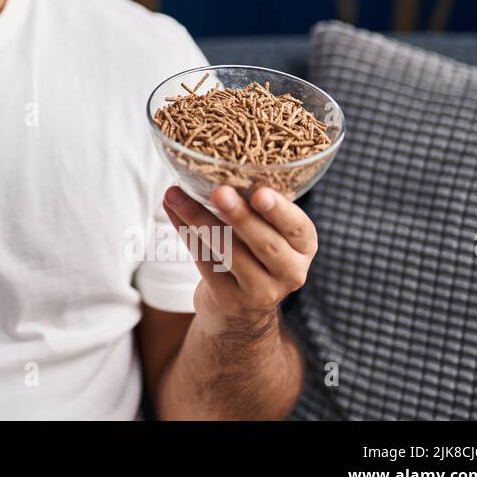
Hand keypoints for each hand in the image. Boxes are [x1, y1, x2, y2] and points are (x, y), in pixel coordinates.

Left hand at [162, 184, 316, 329]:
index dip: (280, 210)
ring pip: (230, 252)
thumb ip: (251, 206)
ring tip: (176, 196)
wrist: (239, 310)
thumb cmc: (252, 255)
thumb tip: (208, 166)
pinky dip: (187, 233)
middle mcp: (291, 272)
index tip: (260, 193)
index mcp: (303, 246)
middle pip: (265, 242)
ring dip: (199, 219)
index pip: (298, 227)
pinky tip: (172, 210)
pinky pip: (206, 262)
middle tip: (219, 192)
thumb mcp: (266, 232)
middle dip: (240, 215)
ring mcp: (262, 291)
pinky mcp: (231, 301)